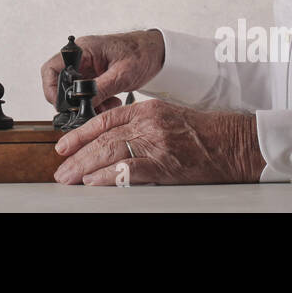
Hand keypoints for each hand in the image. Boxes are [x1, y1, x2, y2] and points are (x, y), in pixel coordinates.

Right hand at [40, 30, 164, 112]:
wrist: (158, 52)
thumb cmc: (142, 53)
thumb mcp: (122, 74)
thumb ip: (101, 88)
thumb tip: (83, 103)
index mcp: (83, 49)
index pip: (52, 68)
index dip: (50, 88)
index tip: (61, 105)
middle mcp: (81, 58)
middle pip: (60, 83)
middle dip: (71, 101)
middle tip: (85, 111)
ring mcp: (87, 67)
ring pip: (74, 92)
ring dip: (85, 104)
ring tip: (104, 108)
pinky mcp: (95, 76)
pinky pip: (86, 93)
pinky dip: (95, 103)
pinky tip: (110, 104)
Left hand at [53, 100, 265, 184]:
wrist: (230, 143)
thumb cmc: (200, 133)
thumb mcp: (165, 118)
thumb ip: (138, 126)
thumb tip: (109, 142)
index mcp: (146, 110)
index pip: (104, 120)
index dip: (80, 133)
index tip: (63, 146)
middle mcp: (148, 123)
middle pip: (103, 138)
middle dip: (77, 154)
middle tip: (60, 169)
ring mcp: (156, 143)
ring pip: (111, 152)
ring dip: (86, 167)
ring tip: (70, 178)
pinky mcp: (165, 164)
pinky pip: (130, 170)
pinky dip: (110, 177)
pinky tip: (95, 182)